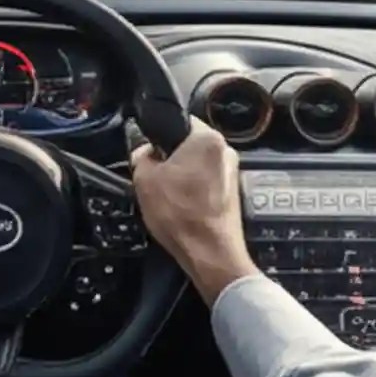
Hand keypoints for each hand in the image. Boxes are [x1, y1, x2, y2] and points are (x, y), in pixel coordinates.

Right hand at [131, 116, 259, 303]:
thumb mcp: (144, 180)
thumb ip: (141, 156)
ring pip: (198, 165)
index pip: (179, 121)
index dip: (159, 136)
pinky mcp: (234, 193)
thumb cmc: (178, 213)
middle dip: (172, 157)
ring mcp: (234, 172)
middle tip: (155, 177)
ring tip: (168, 196)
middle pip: (189, 145)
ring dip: (183, 175)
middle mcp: (226, 149)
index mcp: (207, 138)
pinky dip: (194, 190)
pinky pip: (207, 182)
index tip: (150, 153)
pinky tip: (182, 207)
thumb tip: (146, 152)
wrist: (209, 254)